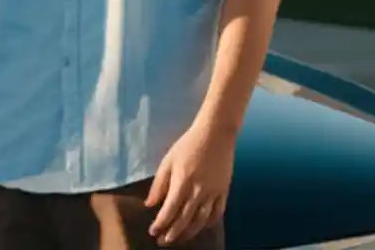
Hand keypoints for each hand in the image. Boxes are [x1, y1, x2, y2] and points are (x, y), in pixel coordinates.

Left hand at [145, 120, 234, 245]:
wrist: (215, 135)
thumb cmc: (187, 145)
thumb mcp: (167, 161)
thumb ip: (159, 185)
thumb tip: (149, 204)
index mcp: (182, 183)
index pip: (169, 210)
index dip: (161, 224)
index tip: (153, 232)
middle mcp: (199, 191)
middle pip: (185, 219)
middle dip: (173, 233)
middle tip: (163, 242)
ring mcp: (213, 193)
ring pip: (201, 220)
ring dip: (189, 232)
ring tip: (180, 239)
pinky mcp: (224, 191)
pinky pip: (218, 213)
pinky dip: (209, 223)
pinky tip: (201, 227)